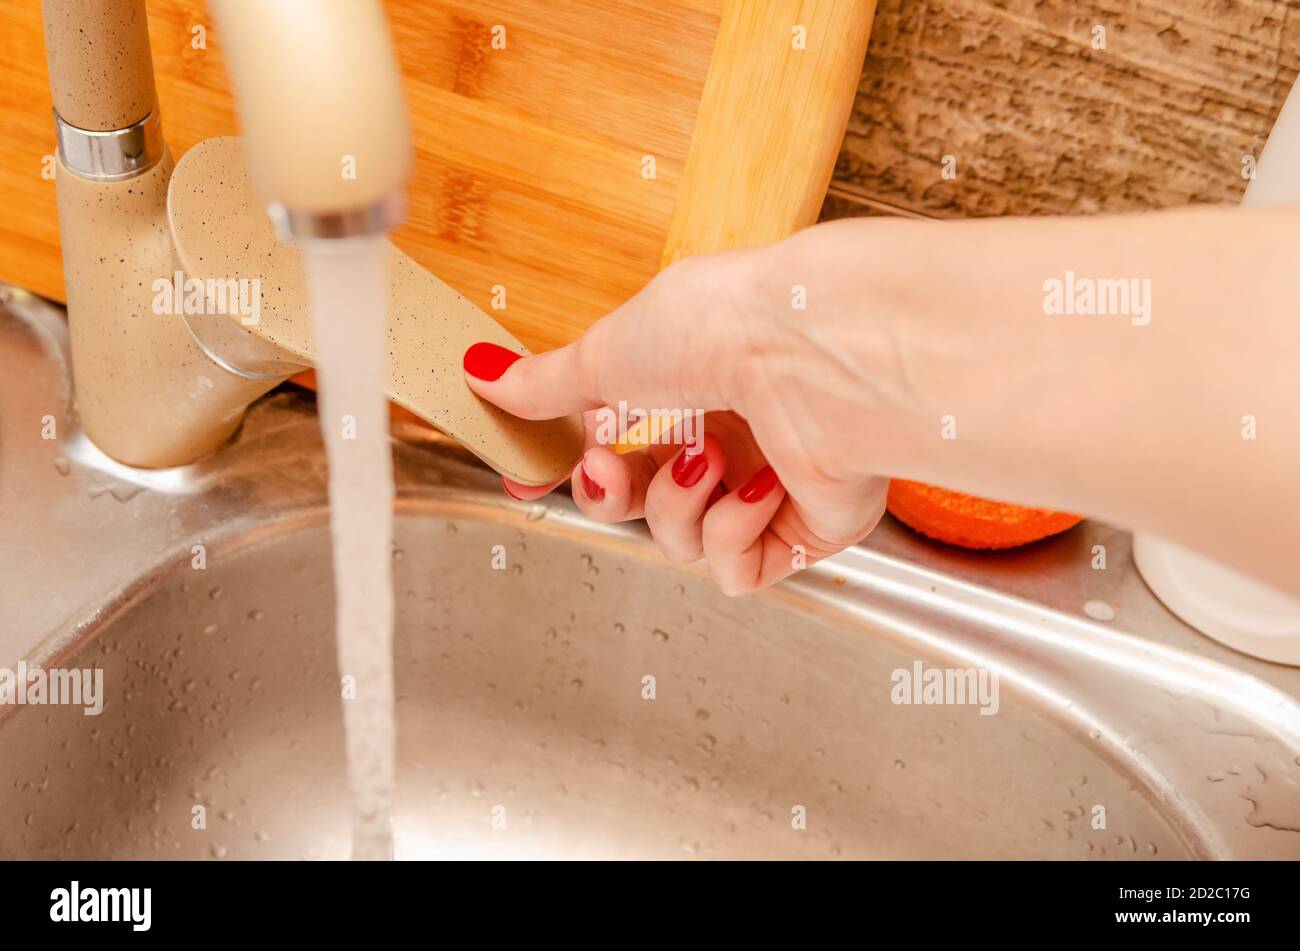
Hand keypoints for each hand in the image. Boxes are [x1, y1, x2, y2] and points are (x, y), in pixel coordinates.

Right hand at [462, 247, 888, 594]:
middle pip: (638, 503)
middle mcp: (731, 433)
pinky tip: (760, 487)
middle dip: (609, 491)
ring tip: (708, 455)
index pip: (614, 446)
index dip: (569, 470)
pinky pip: (738, 570)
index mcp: (689, 385)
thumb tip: (485, 377)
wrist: (811, 350)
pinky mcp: (809, 528)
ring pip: (682, 542)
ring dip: (678, 502)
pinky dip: (735, 533)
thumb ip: (548, 383)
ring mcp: (770, 484)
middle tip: (605, 466)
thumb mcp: (608, 351)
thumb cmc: (721, 326)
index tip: (527, 482)